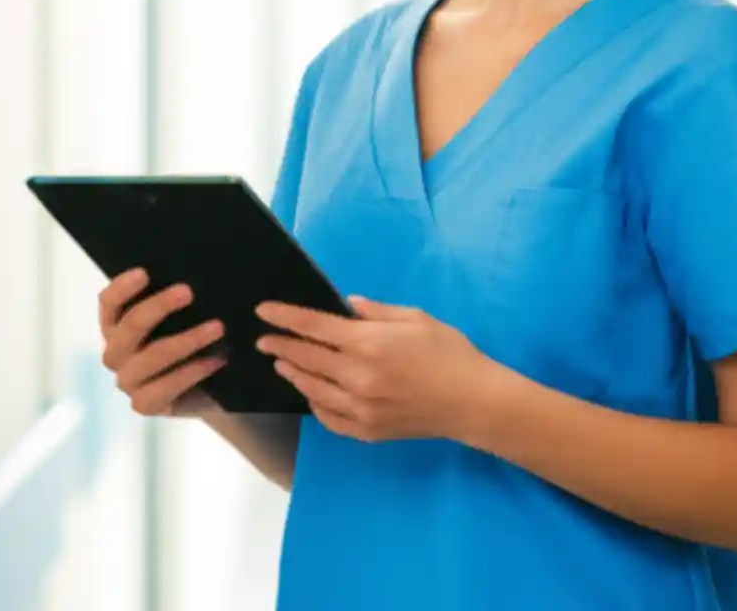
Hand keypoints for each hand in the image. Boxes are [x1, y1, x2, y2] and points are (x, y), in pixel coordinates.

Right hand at [98, 268, 225, 416]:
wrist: (213, 386)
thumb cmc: (196, 340)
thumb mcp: (186, 315)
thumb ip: (178, 299)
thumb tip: (187, 274)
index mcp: (116, 325)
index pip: (108, 303)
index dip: (121, 287)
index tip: (145, 272)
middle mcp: (115, 353)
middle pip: (128, 328)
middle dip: (158, 307)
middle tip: (188, 292)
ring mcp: (128, 381)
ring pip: (148, 358)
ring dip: (185, 341)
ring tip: (217, 328)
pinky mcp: (144, 405)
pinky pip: (162, 389)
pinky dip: (190, 373)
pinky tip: (215, 361)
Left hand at [254, 296, 512, 442]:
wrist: (474, 403)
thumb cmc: (451, 353)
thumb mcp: (416, 319)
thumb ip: (376, 311)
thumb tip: (346, 306)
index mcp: (368, 343)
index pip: (313, 326)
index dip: (284, 317)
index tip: (263, 311)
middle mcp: (357, 376)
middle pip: (305, 357)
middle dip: (279, 345)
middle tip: (264, 340)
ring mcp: (359, 407)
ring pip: (311, 388)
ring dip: (293, 373)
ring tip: (282, 363)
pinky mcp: (366, 430)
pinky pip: (328, 417)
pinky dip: (315, 403)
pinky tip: (312, 393)